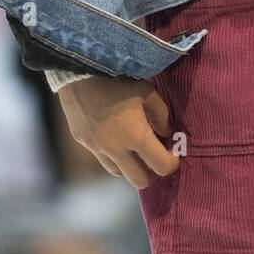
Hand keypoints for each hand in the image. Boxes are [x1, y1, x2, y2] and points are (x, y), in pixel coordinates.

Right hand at [58, 76, 179, 187]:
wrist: (80, 72)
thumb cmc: (118, 79)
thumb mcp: (147, 92)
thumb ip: (162, 116)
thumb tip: (166, 134)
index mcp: (136, 137)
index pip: (162, 167)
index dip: (173, 162)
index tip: (173, 151)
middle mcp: (116, 150)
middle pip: (140, 181)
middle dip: (152, 171)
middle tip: (156, 154)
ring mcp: (97, 149)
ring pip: (119, 173)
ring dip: (131, 166)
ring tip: (135, 148)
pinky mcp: (84, 143)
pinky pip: (103, 159)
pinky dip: (114, 156)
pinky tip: (117, 138)